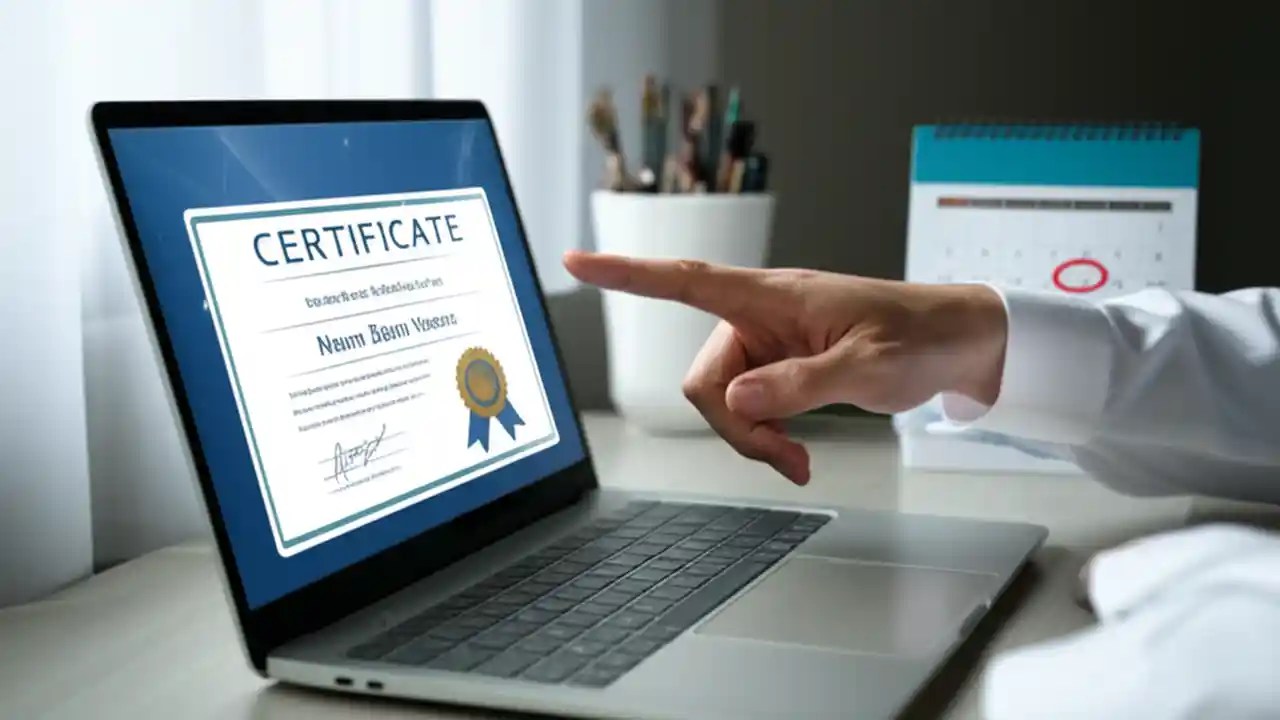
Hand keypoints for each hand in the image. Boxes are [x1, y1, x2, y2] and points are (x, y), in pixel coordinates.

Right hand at [563, 251, 1007, 484]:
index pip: (686, 281)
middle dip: (735, 427)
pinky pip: (746, 409)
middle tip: (788, 458)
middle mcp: (757, 317)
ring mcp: (766, 345)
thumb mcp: (868, 366)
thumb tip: (737, 401)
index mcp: (772, 297)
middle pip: (702, 378)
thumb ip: (801, 383)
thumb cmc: (917, 336)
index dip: (628, 275)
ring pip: (721, 401)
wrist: (954, 344)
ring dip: (752, 437)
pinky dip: (763, 437)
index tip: (577, 262)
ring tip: (800, 459)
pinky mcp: (778, 368)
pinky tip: (796, 453)